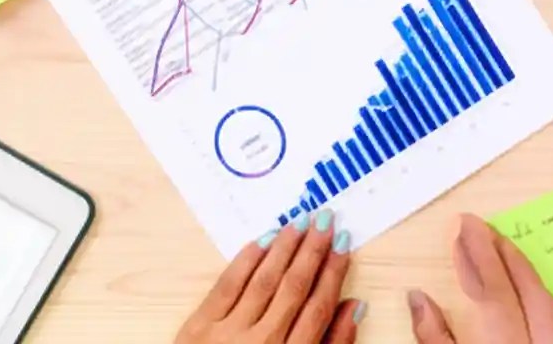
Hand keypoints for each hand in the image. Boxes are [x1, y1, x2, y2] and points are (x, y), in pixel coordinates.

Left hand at [175, 211, 363, 343]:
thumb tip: (355, 306)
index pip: (318, 308)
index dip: (333, 273)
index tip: (344, 244)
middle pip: (293, 288)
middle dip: (312, 251)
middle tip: (325, 220)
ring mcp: (226, 333)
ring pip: (262, 280)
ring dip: (283, 248)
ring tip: (298, 222)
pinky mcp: (198, 327)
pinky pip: (226, 284)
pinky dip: (246, 260)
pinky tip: (262, 240)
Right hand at [408, 215, 552, 343]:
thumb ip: (435, 338)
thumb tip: (417, 298)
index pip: (493, 292)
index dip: (476, 257)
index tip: (462, 228)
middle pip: (526, 291)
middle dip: (501, 254)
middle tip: (479, 226)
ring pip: (550, 304)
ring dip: (525, 271)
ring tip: (502, 248)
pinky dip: (545, 298)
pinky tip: (532, 289)